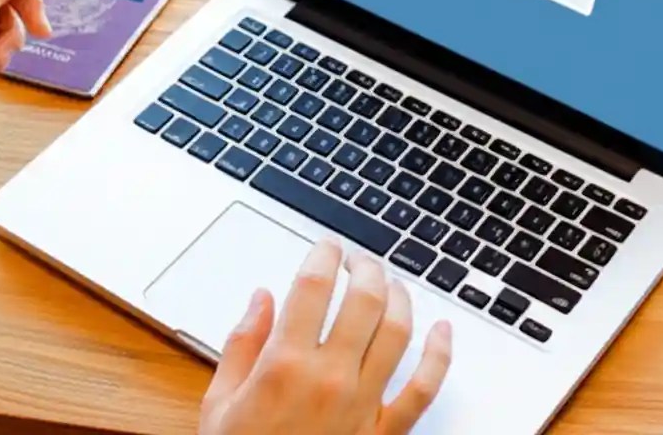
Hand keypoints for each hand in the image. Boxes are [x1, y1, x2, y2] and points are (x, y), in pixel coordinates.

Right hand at [200, 239, 452, 434]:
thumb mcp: (219, 403)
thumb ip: (241, 344)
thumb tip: (262, 299)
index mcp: (283, 366)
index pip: (313, 286)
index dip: (323, 253)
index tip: (326, 245)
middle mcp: (330, 379)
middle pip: (364, 299)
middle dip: (366, 267)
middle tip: (359, 258)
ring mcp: (362, 406)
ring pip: (399, 333)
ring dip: (400, 297)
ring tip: (391, 283)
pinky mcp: (383, 433)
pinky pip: (424, 389)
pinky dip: (440, 355)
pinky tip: (443, 330)